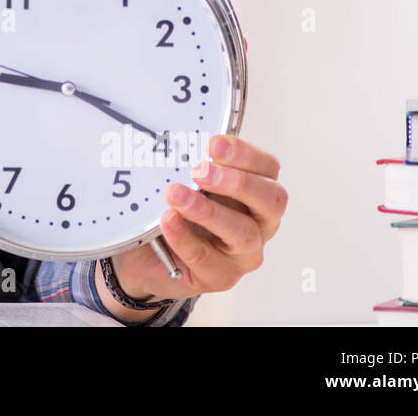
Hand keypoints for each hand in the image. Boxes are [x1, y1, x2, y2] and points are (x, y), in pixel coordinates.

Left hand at [111, 133, 285, 303]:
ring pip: (243, 232)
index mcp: (256, 191)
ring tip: (176, 195)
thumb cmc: (177, 209)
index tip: (214, 144)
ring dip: (208, 211)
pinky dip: (184, 237)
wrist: (146, 255)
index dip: (245, 154)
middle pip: (271, 200)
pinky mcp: (220, 276)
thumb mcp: (186, 181)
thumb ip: (192, 164)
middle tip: (201, 171)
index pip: (268, 168)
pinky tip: (167, 220)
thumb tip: (180, 141)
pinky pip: (206, 258)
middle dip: (237, 182)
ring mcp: (244, 253)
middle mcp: (259, 222)